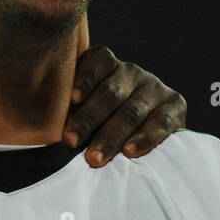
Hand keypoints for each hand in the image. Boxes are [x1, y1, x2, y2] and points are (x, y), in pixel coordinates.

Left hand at [63, 46, 186, 167]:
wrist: (147, 132)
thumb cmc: (101, 123)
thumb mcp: (85, 111)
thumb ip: (70, 111)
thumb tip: (44, 128)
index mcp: (108, 66)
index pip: (98, 60)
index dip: (85, 77)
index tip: (72, 98)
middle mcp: (132, 73)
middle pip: (110, 93)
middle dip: (88, 119)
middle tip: (70, 141)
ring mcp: (155, 88)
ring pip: (131, 112)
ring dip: (111, 136)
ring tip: (93, 158)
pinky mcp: (175, 105)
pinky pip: (160, 122)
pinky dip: (144, 138)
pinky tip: (129, 152)